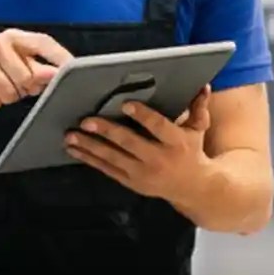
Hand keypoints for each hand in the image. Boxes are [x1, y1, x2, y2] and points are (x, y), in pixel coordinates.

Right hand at [0, 29, 71, 111]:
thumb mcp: (19, 67)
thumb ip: (40, 69)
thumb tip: (57, 74)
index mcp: (14, 37)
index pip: (44, 43)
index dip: (62, 58)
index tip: (76, 72)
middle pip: (29, 76)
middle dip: (26, 88)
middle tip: (16, 85)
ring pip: (10, 92)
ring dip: (7, 98)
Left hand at [64, 85, 212, 200]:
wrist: (195, 189)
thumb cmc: (192, 151)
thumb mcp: (198, 129)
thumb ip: (197, 107)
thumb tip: (202, 85)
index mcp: (176, 143)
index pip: (158, 127)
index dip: (142, 116)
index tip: (125, 104)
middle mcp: (159, 159)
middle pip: (129, 143)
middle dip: (106, 131)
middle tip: (86, 120)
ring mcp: (143, 174)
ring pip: (113, 158)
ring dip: (90, 146)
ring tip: (70, 135)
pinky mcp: (131, 183)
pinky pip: (107, 170)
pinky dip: (89, 159)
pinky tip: (73, 149)